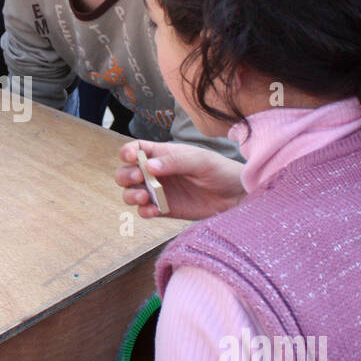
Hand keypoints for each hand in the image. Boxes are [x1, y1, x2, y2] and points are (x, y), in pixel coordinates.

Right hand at [115, 139, 244, 220]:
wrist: (235, 196)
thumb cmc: (219, 170)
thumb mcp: (199, 160)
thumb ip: (175, 161)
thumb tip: (148, 166)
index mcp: (162, 155)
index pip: (136, 149)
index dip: (127, 151)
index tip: (130, 157)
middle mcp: (155, 173)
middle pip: (125, 172)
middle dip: (125, 175)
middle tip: (138, 178)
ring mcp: (158, 192)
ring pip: (130, 193)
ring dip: (131, 194)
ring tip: (144, 196)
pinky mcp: (164, 210)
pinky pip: (145, 211)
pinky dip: (144, 211)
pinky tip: (153, 210)